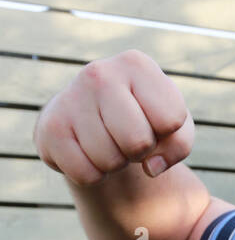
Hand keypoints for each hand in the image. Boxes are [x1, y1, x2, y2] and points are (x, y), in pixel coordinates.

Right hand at [33, 48, 193, 184]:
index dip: (167, 134)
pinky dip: (93, 175)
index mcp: (136, 64)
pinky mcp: (51, 127)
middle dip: (139, 152)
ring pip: (110, 161)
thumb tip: (152, 166)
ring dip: (115, 163)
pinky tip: (88, 152)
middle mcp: (100, 73)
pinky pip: (85, 174)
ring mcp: (71, 97)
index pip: (171, 119)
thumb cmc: (143, 119)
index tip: (153, 124)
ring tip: (108, 142)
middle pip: (138, 142)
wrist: (92, 119)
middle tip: (128, 138)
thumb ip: (179, 144)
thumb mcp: (173, 125)